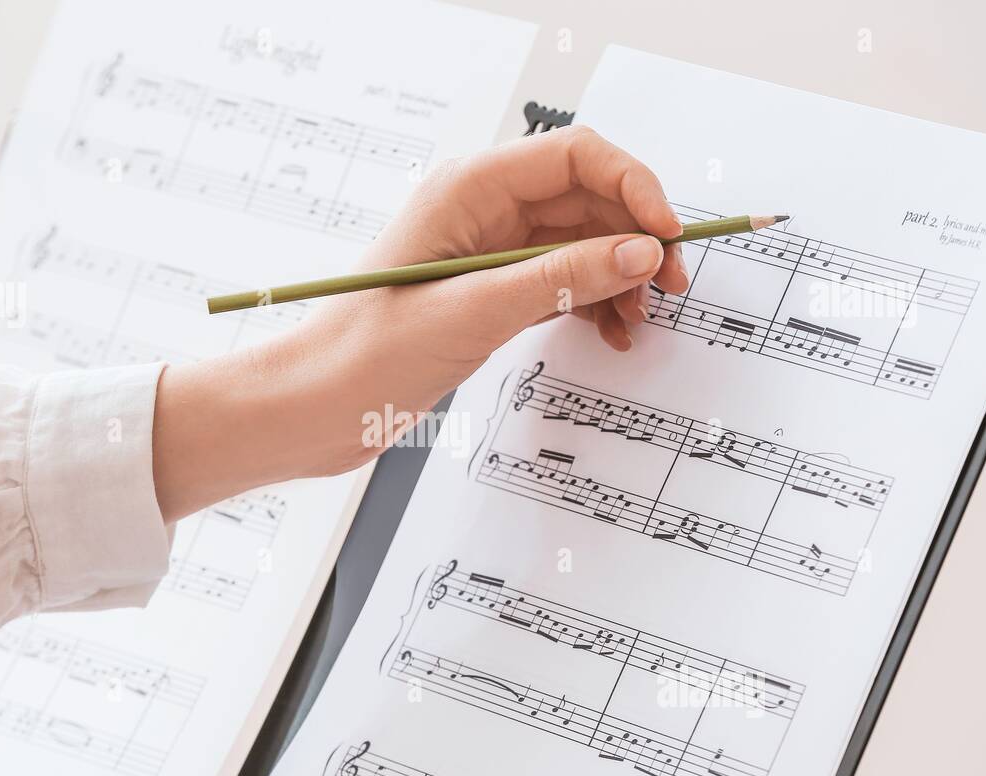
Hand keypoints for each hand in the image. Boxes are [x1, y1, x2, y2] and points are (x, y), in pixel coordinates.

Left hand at [152, 126, 688, 521]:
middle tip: (671, 287)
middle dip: (634, 239)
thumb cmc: (366, 354)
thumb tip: (638, 252)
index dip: (633, 187)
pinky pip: (559, 283)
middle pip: (586, 200)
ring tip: (639, 322)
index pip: (575, 156)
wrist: (314, 407)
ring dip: (618, 277)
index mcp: (468, 189)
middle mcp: (481, 211)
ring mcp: (487, 254)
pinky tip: (610, 335)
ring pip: (579, 245)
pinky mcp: (487, 295)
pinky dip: (591, 303)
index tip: (668, 235)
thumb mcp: (474, 312)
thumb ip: (562, 277)